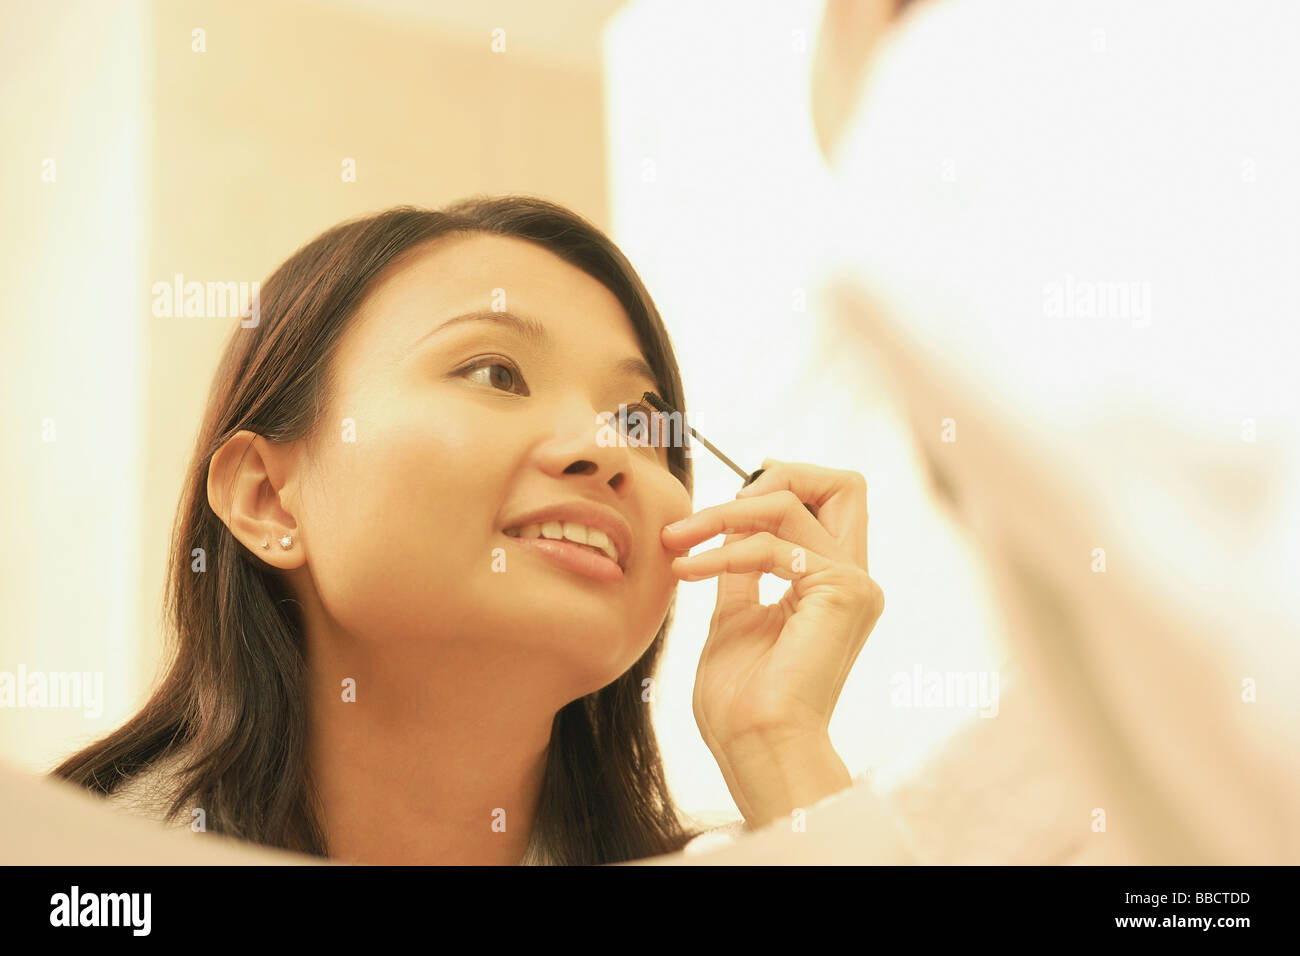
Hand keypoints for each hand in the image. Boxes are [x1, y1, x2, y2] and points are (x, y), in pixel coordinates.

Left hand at [661, 458, 883, 758]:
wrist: (755, 745)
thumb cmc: (741, 700)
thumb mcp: (735, 615)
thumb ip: (741, 570)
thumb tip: (728, 528)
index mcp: (833, 585)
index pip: (828, 502)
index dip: (780, 486)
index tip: (720, 510)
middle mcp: (853, 579)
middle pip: (840, 483)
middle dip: (774, 476)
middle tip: (716, 511)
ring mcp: (852, 584)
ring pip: (791, 503)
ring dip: (721, 515)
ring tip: (678, 542)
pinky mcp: (840, 591)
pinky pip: (773, 544)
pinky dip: (722, 550)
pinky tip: (688, 571)